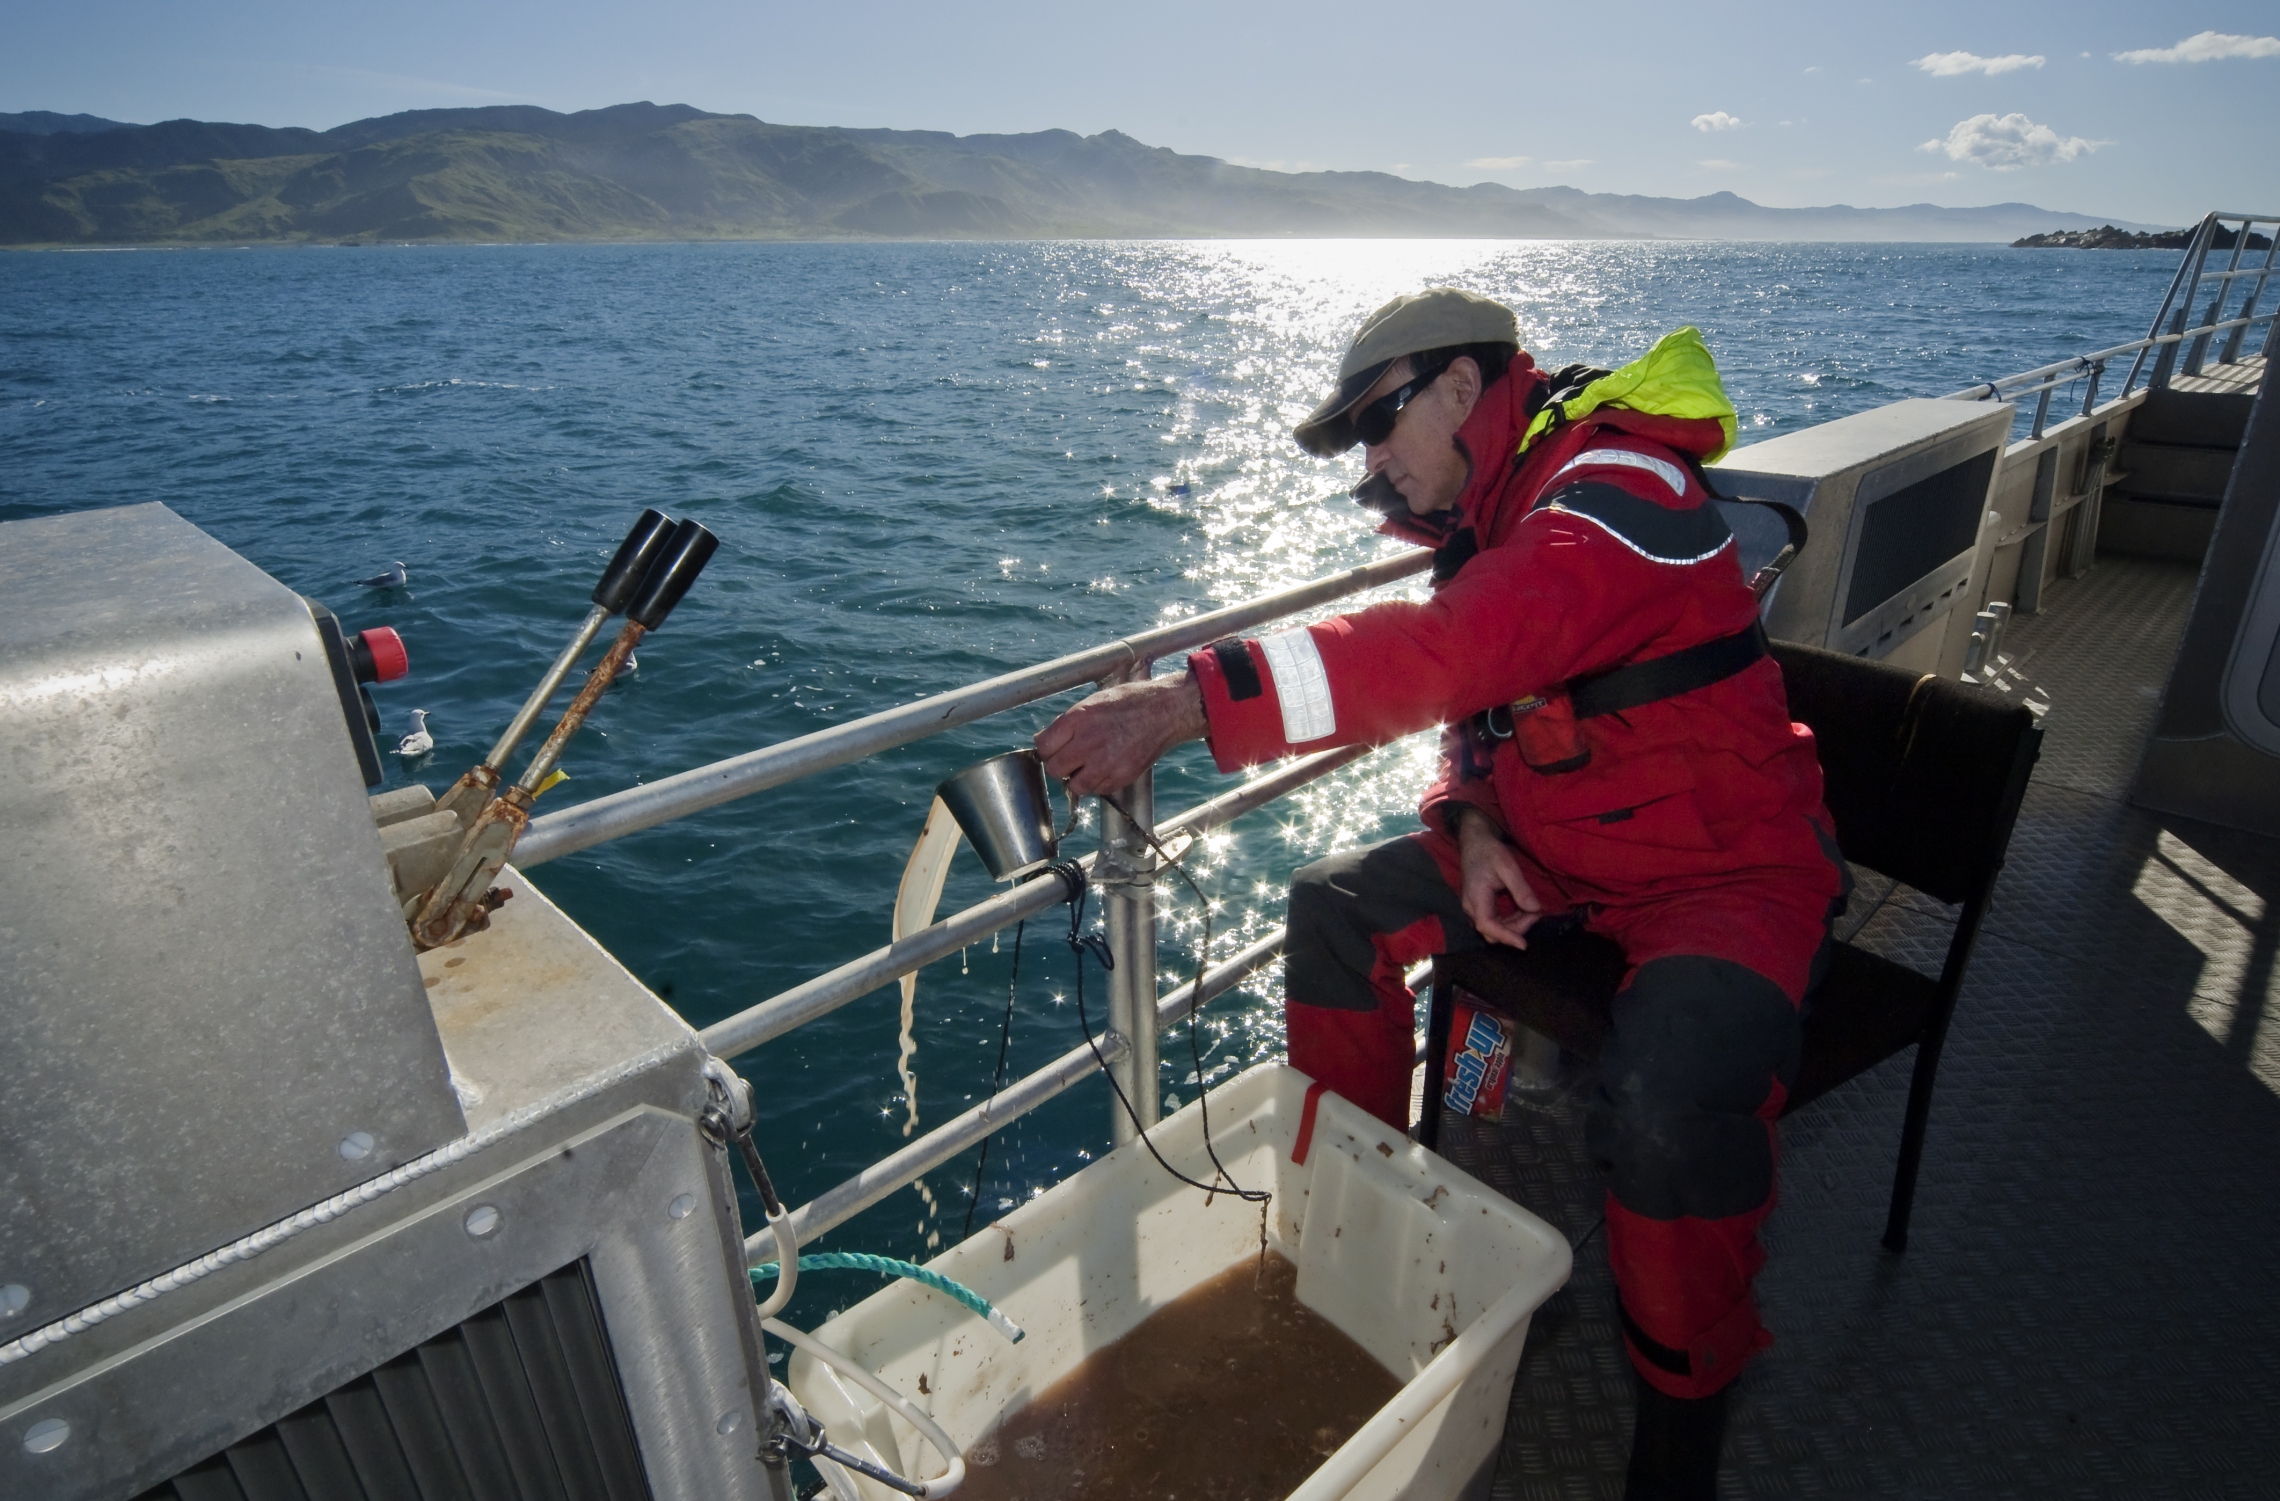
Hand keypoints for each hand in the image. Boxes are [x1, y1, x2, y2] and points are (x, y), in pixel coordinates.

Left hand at [1035, 670, 1208, 796]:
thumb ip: (1068, 723)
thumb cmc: (1130, 702)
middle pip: (1054, 769)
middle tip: (1071, 760)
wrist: (1164, 712)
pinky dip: (1098, 784)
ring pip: (1074, 786)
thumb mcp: (1093, 702)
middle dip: (1060, 766)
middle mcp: (1087, 742)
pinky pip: (1097, 791)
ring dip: (1078, 778)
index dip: (1047, 749)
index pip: (1043, 747)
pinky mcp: (1120, 777)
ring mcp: (1104, 763)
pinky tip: (1107, 768)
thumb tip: (1046, 739)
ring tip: (1089, 766)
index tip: (1054, 749)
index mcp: (1077, 719)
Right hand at [1455, 808, 1543, 947]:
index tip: (1524, 945)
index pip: (1488, 926)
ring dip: (1514, 925)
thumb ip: (1520, 889)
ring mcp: (1474, 908)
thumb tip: (1535, 909)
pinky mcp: (1479, 906)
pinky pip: (1494, 921)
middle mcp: (1471, 908)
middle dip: (1515, 930)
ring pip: (1493, 929)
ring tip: (1532, 911)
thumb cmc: (1489, 852)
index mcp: (1476, 898)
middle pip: (1491, 932)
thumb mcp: (1507, 866)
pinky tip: (1523, 910)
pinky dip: (1510, 921)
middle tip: (1536, 914)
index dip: (1506, 937)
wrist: (1474, 842)